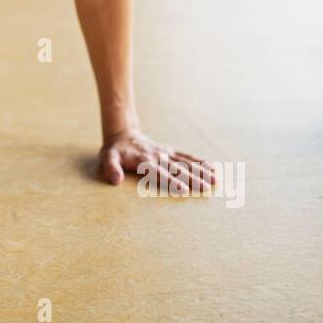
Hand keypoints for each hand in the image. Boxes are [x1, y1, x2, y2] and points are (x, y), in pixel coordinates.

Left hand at [99, 118, 216, 192]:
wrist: (123, 133)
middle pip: (177, 169)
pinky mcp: (170, 151)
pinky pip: (186, 156)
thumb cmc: (115, 150)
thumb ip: (110, 168)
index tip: (183, 189)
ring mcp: (166, 154)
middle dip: (192, 178)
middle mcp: (158, 157)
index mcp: (143, 161)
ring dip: (200, 170)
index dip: (170, 181)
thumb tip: (114, 180)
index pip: (158, 173)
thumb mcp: (107, 158)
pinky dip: (199, 162)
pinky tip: (212, 168)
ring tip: (215, 179)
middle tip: (207, 187)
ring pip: (186, 163)